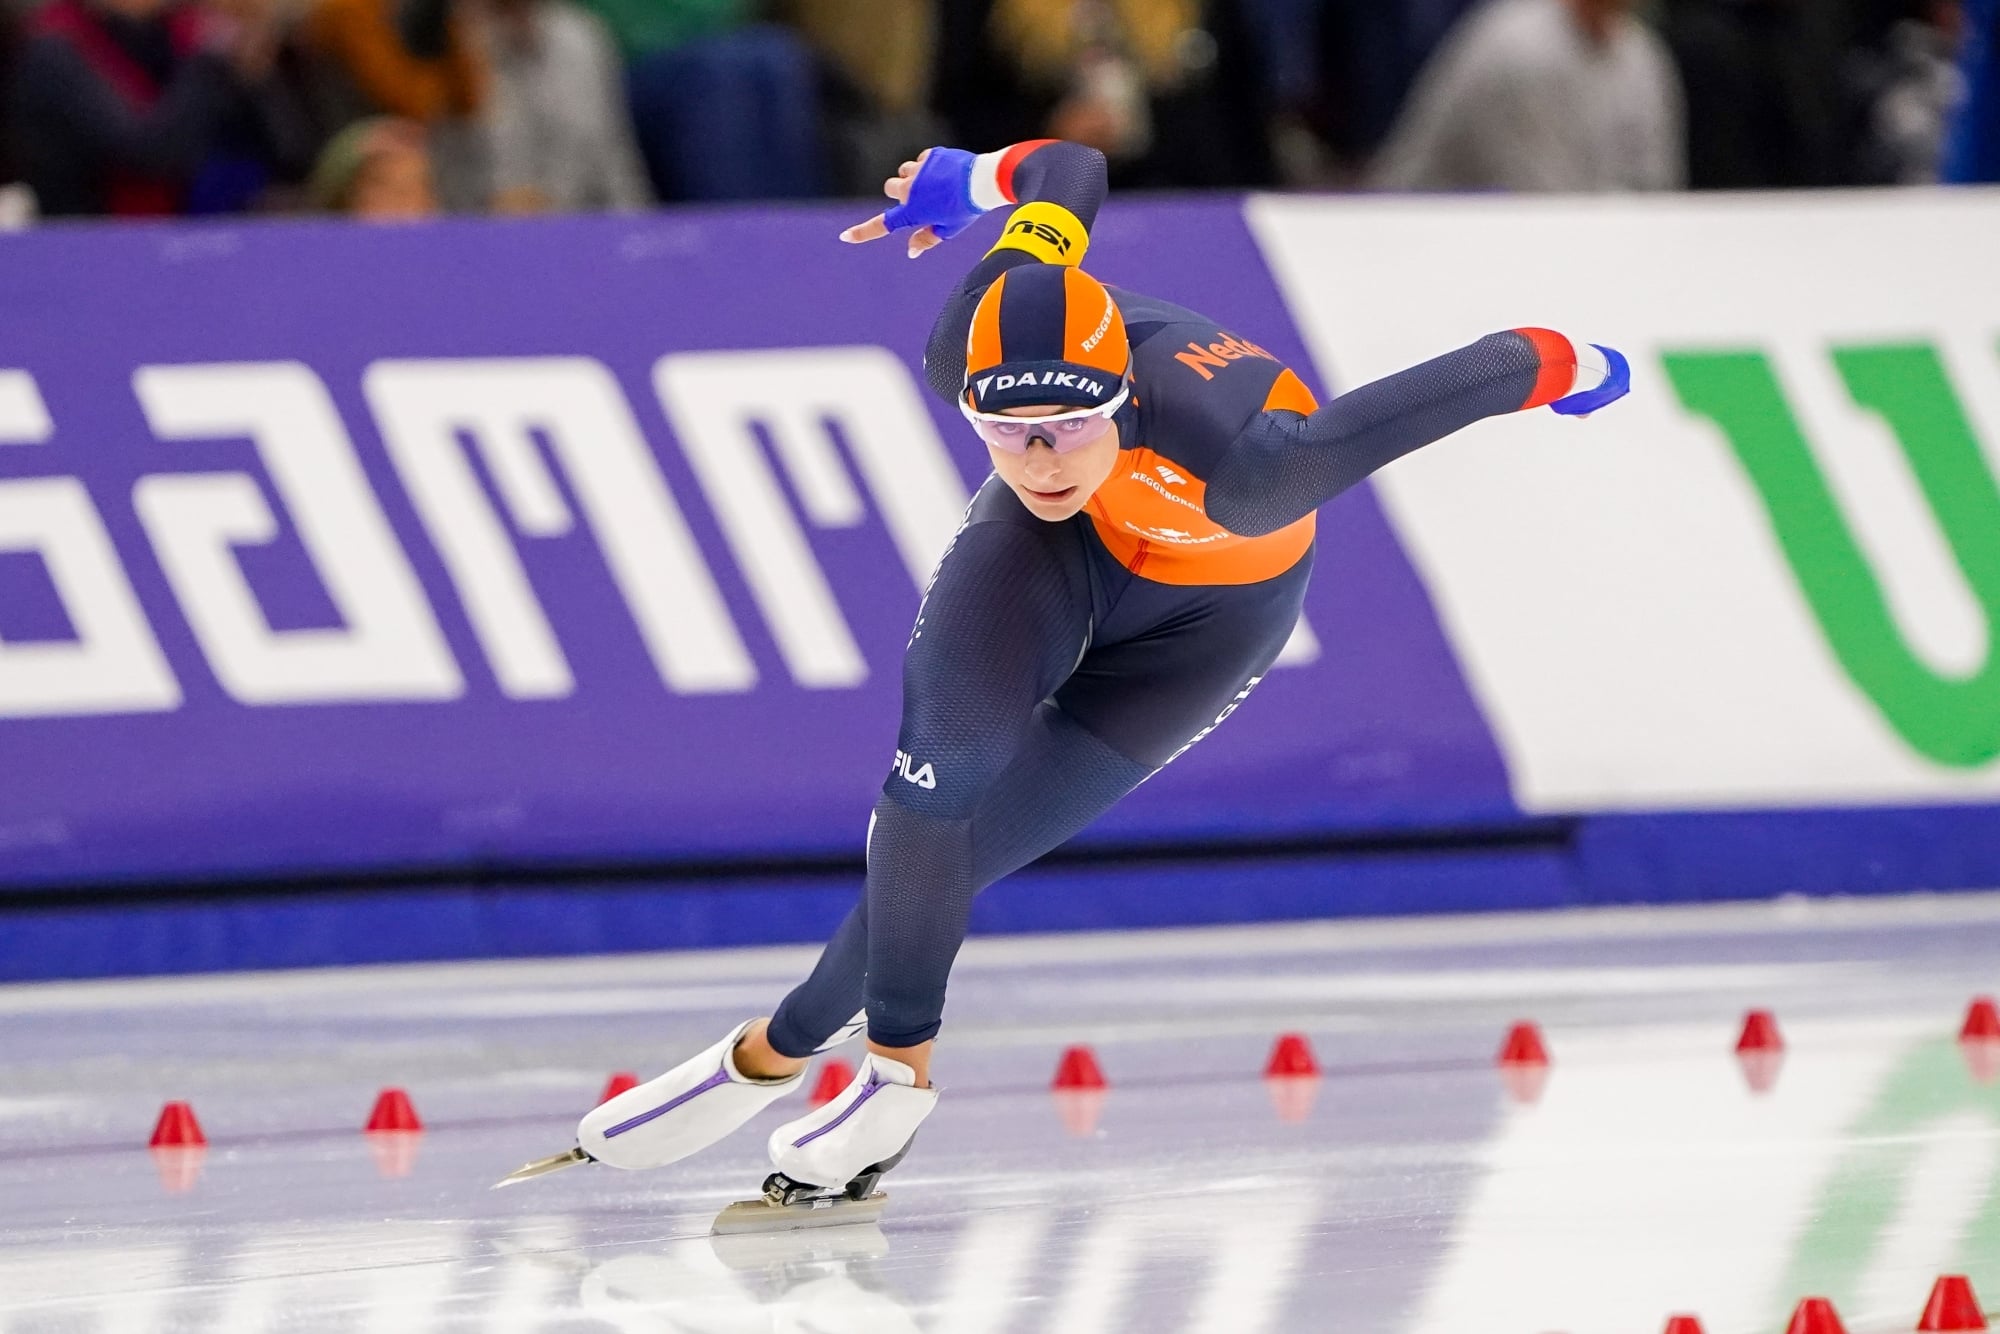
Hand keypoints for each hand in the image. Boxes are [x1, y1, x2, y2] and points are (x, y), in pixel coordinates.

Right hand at [839, 147, 977, 258]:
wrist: (983, 181)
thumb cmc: (966, 210)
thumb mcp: (948, 229)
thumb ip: (927, 238)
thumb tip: (911, 250)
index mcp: (912, 211)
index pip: (882, 224)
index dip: (863, 232)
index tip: (845, 236)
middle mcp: (909, 189)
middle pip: (890, 188)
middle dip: (899, 193)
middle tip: (920, 198)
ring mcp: (919, 170)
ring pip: (904, 172)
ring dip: (912, 178)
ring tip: (934, 184)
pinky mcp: (931, 156)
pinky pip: (922, 161)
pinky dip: (928, 167)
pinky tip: (945, 173)